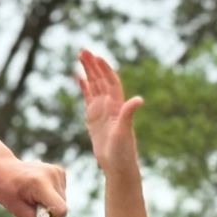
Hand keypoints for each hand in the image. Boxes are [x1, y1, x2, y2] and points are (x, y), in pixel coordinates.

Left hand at [0, 154, 67, 216]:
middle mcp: (52, 174)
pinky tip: (38, 189)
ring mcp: (57, 170)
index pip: (61, 210)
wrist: (2, 168)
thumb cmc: (6, 190)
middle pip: (63, 205)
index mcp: (40, 184)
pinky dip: (52, 194)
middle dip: (50, 211)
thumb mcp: (19, 211)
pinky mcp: (59, 170)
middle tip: (31, 204)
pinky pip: (62, 191)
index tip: (38, 216)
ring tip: (33, 194)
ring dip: (51, 202)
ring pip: (63, 199)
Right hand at [76, 49, 142, 172]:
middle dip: (92, 65)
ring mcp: (101, 111)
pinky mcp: (94, 119)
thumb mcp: (125, 131)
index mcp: (117, 106)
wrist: (118, 166)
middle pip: (100, 80)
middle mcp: (110, 105)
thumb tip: (139, 99)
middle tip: (82, 50)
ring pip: (94, 86)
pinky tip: (78, 77)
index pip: (110, 81)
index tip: (95, 56)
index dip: (103, 69)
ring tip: (79, 57)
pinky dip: (84, 87)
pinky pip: (88, 98)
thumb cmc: (123, 151)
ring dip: (88, 72)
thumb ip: (129, 113)